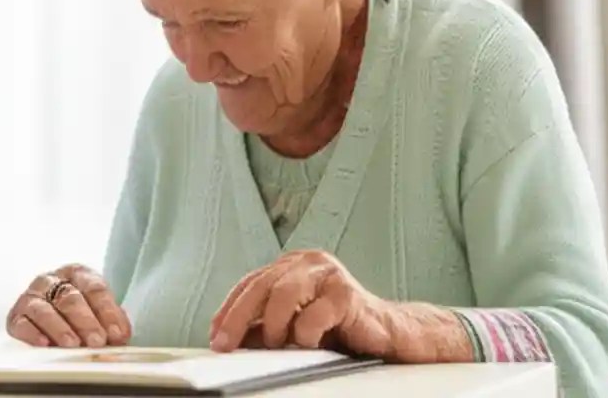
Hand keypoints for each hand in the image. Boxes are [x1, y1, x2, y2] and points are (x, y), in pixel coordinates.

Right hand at [6, 264, 132, 347]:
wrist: (52, 315)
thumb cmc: (82, 314)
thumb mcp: (100, 312)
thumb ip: (111, 322)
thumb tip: (119, 337)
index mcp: (77, 273)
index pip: (94, 288)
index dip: (107, 311)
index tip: (117, 334)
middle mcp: (51, 281)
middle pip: (69, 298)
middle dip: (85, 321)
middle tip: (97, 341)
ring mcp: (31, 297)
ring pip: (44, 309)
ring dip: (60, 328)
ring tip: (72, 344)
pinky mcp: (15, 316)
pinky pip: (22, 323)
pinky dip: (33, 334)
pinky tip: (45, 344)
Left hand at [209, 250, 395, 357]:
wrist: (391, 336)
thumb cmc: (343, 330)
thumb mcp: (295, 326)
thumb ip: (266, 325)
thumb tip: (230, 338)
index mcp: (293, 266)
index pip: (250, 283)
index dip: (229, 310)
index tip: (216, 336)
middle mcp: (308, 262)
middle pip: (261, 285)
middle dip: (237, 318)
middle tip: (225, 344)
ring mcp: (328, 273)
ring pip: (283, 293)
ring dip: (275, 326)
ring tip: (280, 344)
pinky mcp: (347, 292)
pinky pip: (313, 314)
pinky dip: (306, 334)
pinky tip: (312, 343)